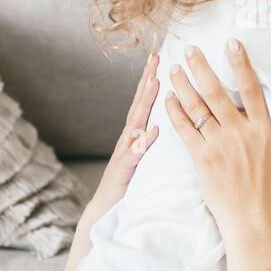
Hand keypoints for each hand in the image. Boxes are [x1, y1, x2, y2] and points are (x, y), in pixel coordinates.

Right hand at [93, 51, 160, 205]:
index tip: (160, 57)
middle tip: (156, 58)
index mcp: (136, 136)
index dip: (151, 80)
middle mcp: (128, 140)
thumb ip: (150, 141)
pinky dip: (142, 142)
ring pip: (135, 124)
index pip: (145, 103)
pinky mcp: (122, 172)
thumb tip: (166, 122)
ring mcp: (123, 154)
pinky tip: (152, 131)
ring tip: (155, 82)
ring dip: (144, 103)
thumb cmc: (130, 187)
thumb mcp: (144, 160)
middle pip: (138, 105)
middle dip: (147, 80)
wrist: (104, 213)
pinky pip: (134, 155)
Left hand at [162, 40, 270, 241]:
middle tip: (190, 49)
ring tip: (174, 68)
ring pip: (197, 107)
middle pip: (217, 92)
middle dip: (201, 67)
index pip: (251, 89)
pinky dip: (175, 112)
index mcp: (263, 130)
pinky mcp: (202, 158)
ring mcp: (219, 145)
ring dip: (183, 84)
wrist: (252, 220)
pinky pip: (185, 130)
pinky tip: (168, 98)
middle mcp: (240, 133)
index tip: (232, 43)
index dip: (241, 64)